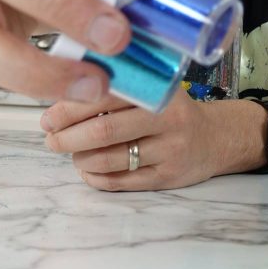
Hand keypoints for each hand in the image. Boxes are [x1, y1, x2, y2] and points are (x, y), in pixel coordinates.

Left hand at [41, 91, 267, 190]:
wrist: (218, 138)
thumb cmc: (174, 111)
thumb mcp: (156, 88)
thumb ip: (120, 86)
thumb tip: (61, 92)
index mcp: (158, 89)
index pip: (105, 95)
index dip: (69, 107)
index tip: (49, 116)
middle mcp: (167, 119)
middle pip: (104, 130)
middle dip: (67, 137)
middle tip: (51, 139)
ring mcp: (169, 151)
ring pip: (109, 159)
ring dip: (80, 158)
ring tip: (73, 153)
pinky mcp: (168, 178)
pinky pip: (120, 182)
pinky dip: (96, 177)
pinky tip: (89, 169)